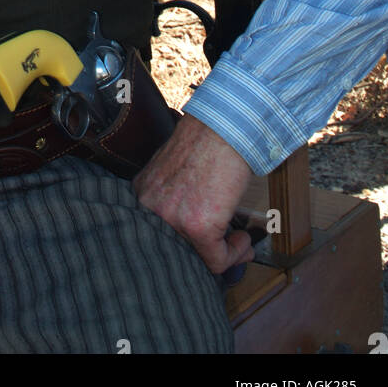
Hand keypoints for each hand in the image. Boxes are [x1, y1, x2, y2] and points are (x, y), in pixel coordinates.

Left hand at [132, 112, 255, 275]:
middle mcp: (149, 208)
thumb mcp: (180, 171)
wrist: (226, 126)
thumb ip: (179, 199)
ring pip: (197, 258)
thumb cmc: (209, 142)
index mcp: (143, 193)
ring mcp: (171, 218)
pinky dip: (234, 255)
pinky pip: (216, 260)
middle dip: (205, 254)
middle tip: (229, 249)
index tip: (209, 243)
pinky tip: (244, 239)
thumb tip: (197, 231)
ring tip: (238, 242)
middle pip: (175, 250)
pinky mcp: (197, 227)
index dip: (188, 244)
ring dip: (223, 254)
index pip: (159, 234)